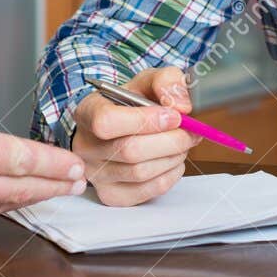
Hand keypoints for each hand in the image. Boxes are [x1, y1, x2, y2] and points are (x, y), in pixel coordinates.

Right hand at [71, 66, 198, 206]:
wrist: (121, 127)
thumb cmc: (132, 105)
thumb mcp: (148, 81)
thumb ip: (167, 81)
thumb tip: (181, 105)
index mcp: (88, 112)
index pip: (107, 122)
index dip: (145, 121)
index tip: (173, 116)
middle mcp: (86, 146)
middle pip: (129, 150)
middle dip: (171, 140)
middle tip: (191, 131)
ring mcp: (96, 174)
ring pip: (141, 172)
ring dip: (173, 157)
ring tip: (182, 143)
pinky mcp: (113, 195)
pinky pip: (148, 191)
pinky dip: (170, 175)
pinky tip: (173, 159)